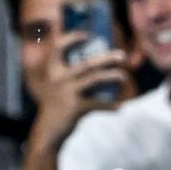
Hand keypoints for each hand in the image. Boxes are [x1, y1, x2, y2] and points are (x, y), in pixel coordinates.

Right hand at [31, 30, 129, 152]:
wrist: (46, 134)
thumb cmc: (56, 109)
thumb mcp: (58, 89)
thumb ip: (73, 78)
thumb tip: (101, 69)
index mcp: (53, 72)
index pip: (59, 47)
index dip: (72, 38)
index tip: (87, 35)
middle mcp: (58, 79)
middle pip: (88, 63)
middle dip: (107, 58)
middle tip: (122, 56)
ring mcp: (66, 92)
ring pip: (95, 79)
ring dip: (113, 77)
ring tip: (124, 77)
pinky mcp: (74, 107)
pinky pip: (97, 104)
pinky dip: (110, 106)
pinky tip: (119, 107)